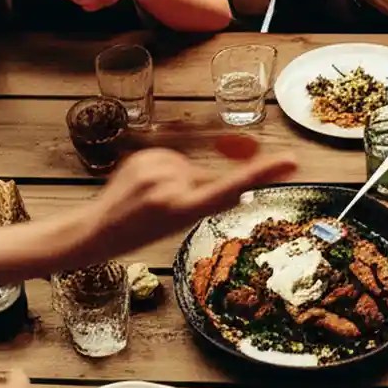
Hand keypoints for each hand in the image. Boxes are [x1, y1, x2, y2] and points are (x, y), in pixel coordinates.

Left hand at [79, 149, 296, 262]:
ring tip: (153, 201)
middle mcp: (170, 186)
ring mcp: (154, 167)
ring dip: (181, 178)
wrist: (96, 230)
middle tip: (165, 211)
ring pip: (190, 166)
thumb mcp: (178, 225)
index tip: (290, 161)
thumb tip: (232, 180)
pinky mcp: (144, 154)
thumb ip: (204, 199)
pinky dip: (168, 169)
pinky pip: (173, 155)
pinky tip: (147, 187)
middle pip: (207, 176)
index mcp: (181, 210)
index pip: (230, 188)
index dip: (261, 173)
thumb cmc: (139, 233)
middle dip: (198, 187)